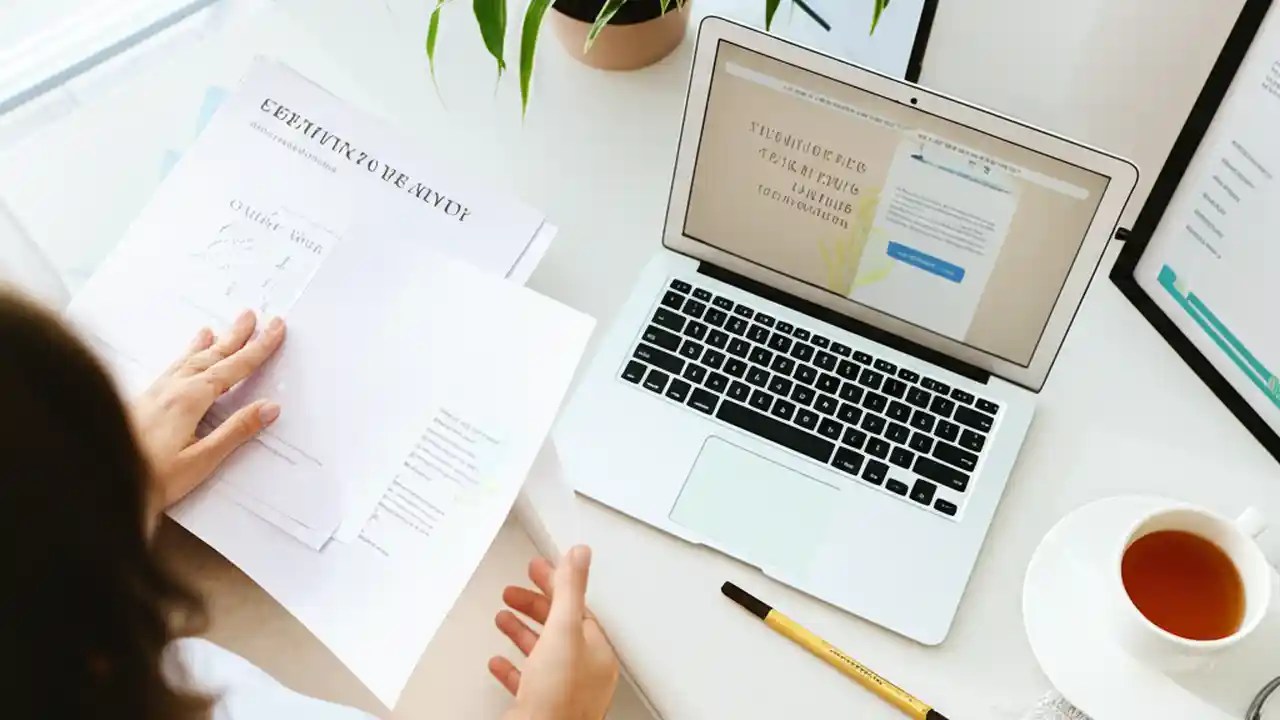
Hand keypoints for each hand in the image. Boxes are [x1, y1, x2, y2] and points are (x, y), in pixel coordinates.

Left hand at [131, 310, 285, 512]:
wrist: (100, 477)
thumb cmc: (150, 477)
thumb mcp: (201, 460)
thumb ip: (235, 431)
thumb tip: (269, 407)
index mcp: (189, 400)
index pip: (233, 368)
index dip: (257, 349)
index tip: (274, 330)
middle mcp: (173, 388)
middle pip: (213, 355)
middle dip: (237, 336)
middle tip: (255, 316)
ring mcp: (157, 392)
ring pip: (192, 358)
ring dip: (214, 341)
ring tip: (224, 327)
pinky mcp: (146, 399)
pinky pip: (175, 365)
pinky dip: (189, 352)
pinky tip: (189, 351)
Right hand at [491, 546, 618, 719]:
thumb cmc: (557, 697)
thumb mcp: (564, 630)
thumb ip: (570, 590)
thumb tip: (580, 555)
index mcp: (597, 652)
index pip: (578, 608)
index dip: (556, 585)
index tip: (538, 569)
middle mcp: (583, 672)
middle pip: (558, 627)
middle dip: (534, 606)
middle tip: (514, 590)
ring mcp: (562, 690)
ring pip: (541, 651)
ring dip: (521, 630)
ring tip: (503, 616)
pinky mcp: (541, 706)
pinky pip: (527, 680)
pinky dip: (512, 666)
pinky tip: (500, 660)